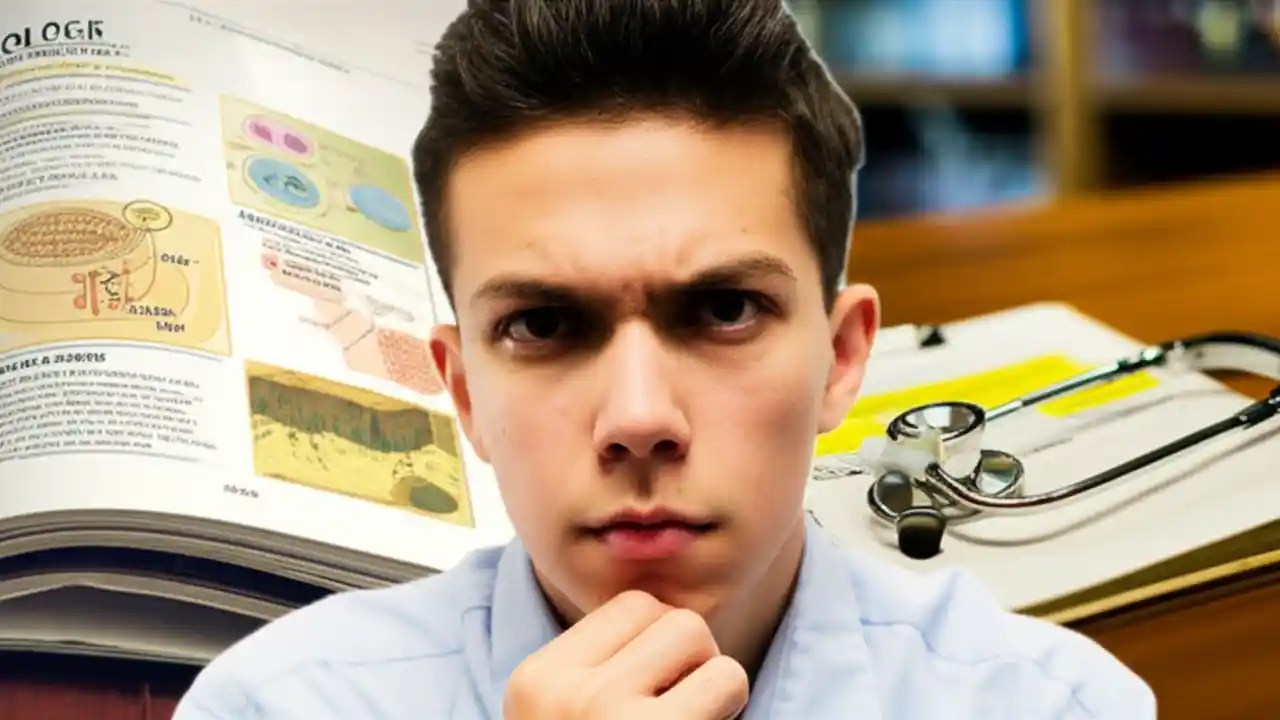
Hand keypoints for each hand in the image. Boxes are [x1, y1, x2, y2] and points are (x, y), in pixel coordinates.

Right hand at [503, 590, 749, 718]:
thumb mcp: (559, 716)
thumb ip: (598, 668)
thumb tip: (663, 613)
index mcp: (538, 681)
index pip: (630, 606)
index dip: (657, 641)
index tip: (654, 684)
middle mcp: (571, 694)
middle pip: (673, 620)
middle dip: (690, 662)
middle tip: (676, 713)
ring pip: (707, 649)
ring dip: (716, 688)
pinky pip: (728, 688)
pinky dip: (729, 713)